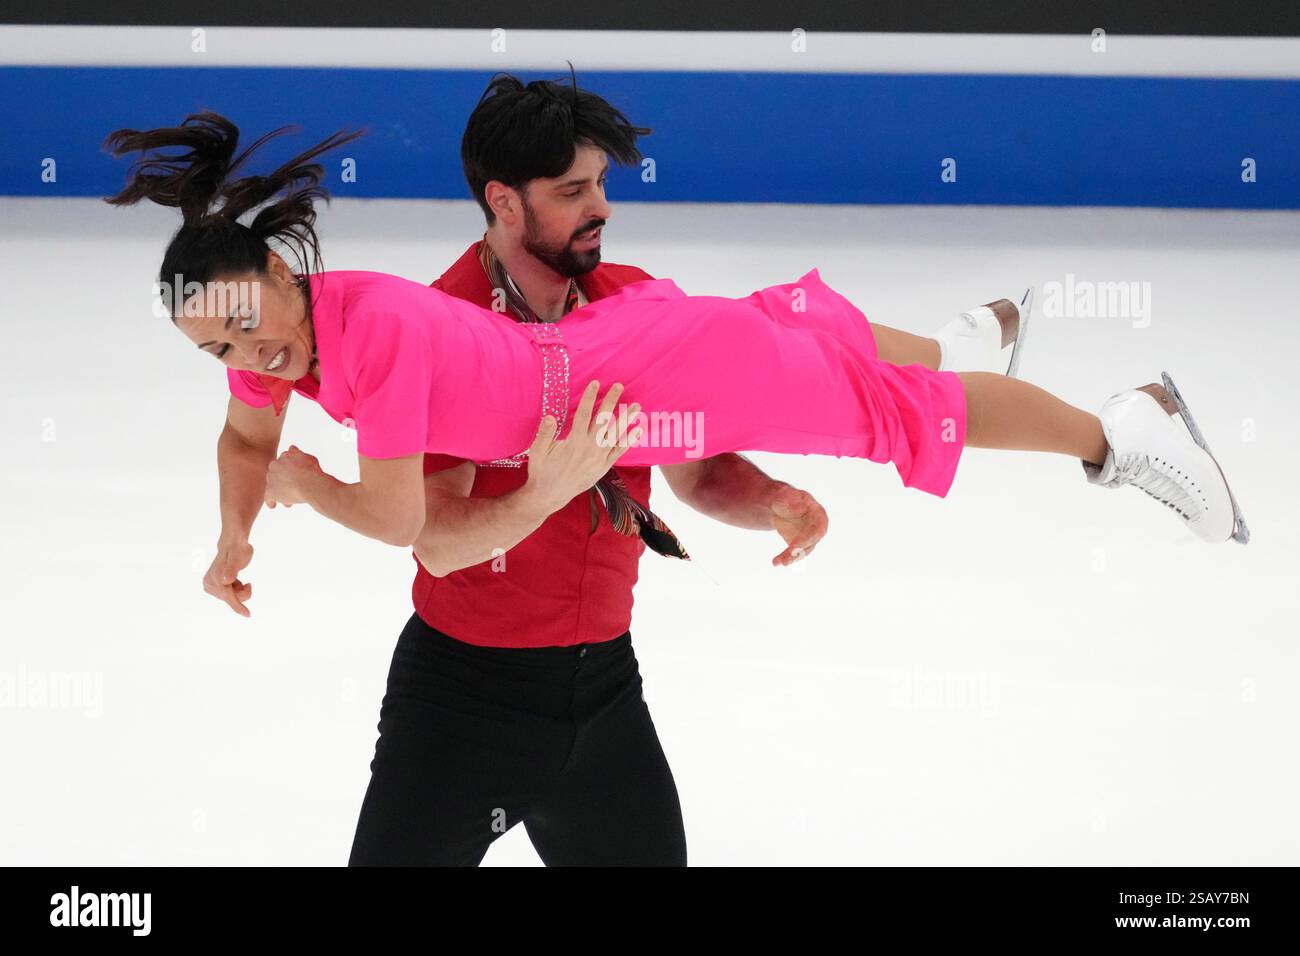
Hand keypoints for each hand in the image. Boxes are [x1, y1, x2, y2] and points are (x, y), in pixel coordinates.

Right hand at [203, 538, 254, 616]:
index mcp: (216, 577)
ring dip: (238, 591)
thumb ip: (232, 569)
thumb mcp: (239, 557)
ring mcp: (209, 585)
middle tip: (246, 582)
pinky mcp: (211, 587)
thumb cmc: (238, 549)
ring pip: (230, 599)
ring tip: (238, 579)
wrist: (233, 545)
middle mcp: (209, 582)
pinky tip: (234, 581)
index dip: (238, 606)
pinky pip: (228, 596)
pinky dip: (235, 591)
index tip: (248, 614)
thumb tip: (225, 581)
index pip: (228, 596)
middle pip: (230, 599)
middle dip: (241, 593)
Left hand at [265, 444, 321, 508]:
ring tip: (289, 500)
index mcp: (284, 456)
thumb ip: (298, 453)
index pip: (283, 463)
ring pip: (273, 486)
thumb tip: (291, 447)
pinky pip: (267, 497)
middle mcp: (275, 465)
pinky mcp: (270, 491)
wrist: (309, 483)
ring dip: (280, 492)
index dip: (289, 471)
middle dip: (283, 481)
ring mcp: (271, 478)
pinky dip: (271, 501)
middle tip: (292, 488)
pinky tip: (273, 506)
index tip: (294, 476)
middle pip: (277, 474)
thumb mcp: (308, 457)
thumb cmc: (312, 471)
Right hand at [521, 380, 642, 516]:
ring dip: (627, 419)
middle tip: (619, 386)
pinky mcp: (603, 467)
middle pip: (603, 420)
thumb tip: (550, 416)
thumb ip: (545, 433)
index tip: (595, 384)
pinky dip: (629, 441)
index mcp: (574, 441)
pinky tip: (638, 431)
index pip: (584, 414)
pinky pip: (619, 452)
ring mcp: (598, 458)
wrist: (549, 495)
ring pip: (616, 434)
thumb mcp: (538, 450)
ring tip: (637, 406)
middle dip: (611, 401)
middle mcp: (589, 448)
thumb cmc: (542, 470)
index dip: (590, 398)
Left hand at [768, 485, 828, 566]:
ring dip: (791, 557)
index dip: (808, 539)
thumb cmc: (784, 497)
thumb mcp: (785, 494)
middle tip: (786, 559)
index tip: (794, 545)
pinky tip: (776, 562)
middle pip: (811, 542)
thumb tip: (799, 508)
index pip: (818, 528)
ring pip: (803, 551)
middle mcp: (816, 527)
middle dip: (799, 551)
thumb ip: (790, 497)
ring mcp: (809, 537)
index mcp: (818, 513)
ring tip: (778, 562)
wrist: (778, 505)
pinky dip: (785, 558)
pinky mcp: (800, 544)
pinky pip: (794, 553)